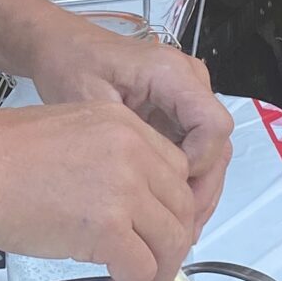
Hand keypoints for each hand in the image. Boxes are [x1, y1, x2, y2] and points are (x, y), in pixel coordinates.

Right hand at [0, 100, 198, 280]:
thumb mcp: (66, 136)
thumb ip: (106, 162)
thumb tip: (121, 209)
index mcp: (122, 124)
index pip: (175, 171)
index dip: (171, 208)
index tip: (160, 231)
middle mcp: (132, 150)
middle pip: (181, 206)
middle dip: (173, 243)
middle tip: (156, 267)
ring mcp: (123, 188)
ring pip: (169, 240)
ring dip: (158, 271)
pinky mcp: (108, 226)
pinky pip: (140, 267)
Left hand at [22, 14, 233, 232]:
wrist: (65, 47)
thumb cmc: (72, 64)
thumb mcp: (88, 101)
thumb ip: (122, 141)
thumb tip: (149, 190)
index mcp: (171, 73)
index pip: (212, 125)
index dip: (198, 164)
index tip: (170, 192)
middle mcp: (190, 82)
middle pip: (217, 144)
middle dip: (200, 191)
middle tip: (180, 233)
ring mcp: (188, 98)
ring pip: (211, 152)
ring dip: (196, 192)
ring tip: (176, 232)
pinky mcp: (179, 112)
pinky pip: (195, 151)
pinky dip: (185, 182)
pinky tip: (167, 212)